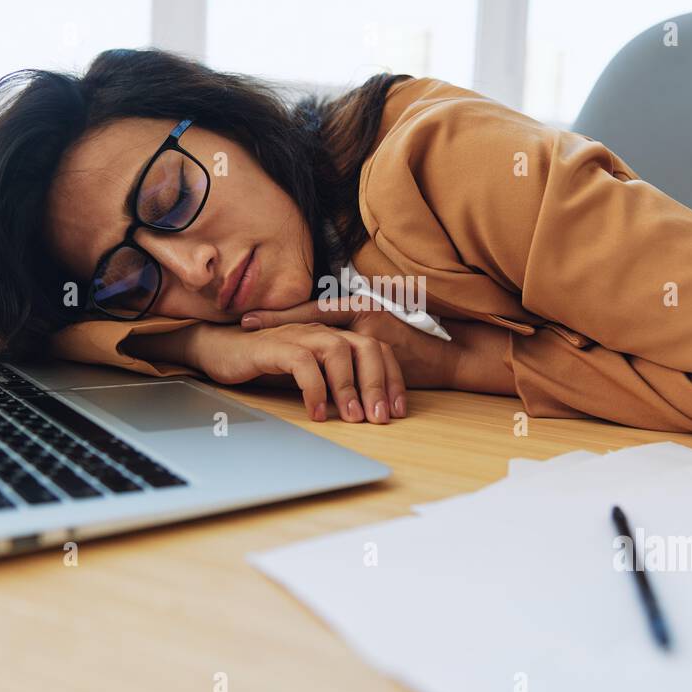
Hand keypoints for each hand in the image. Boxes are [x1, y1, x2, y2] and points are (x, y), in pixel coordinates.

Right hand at [179, 320, 406, 423]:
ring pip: (338, 352)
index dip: (391, 380)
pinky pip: (303, 364)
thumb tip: (361, 412)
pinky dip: (314, 389)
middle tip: (379, 419)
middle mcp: (321, 330)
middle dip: (377, 385)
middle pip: (365, 348)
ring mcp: (299, 335)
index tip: (398, 410)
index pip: (376, 350)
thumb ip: (333, 384)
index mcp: (334, 335)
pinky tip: (318, 413)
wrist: (218, 349)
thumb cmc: (265, 364)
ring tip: (353, 418)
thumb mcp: (308, 374)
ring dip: (349, 387)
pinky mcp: (276, 345)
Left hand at [240, 301, 516, 397]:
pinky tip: (316, 383)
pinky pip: (351, 360)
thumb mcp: (367, 341)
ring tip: (268, 350)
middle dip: (280, 326)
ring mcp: (372, 322)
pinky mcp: (385, 338)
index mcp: (353, 307)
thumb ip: (339, 343)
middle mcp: (360, 308)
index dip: (277, 315)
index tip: (245, 319)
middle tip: (248, 333)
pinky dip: (336, 377)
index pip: (307, 310)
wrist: (445, 356)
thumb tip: (300, 355)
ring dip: (304, 354)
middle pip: (311, 318)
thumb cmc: (404, 352)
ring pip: (330, 342)